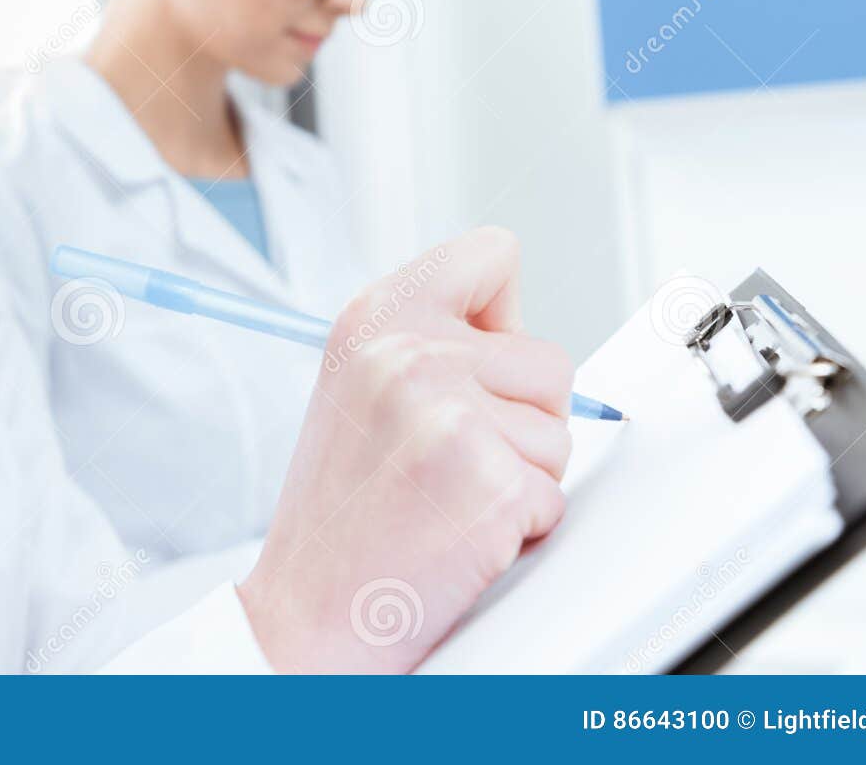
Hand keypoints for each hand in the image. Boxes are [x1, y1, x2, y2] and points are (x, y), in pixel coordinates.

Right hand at [237, 227, 573, 672]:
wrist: (305, 612)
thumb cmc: (339, 511)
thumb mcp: (358, 386)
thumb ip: (430, 342)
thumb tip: (517, 333)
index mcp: (375, 316)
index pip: (492, 254)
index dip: (499, 317)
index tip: (476, 361)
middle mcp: (410, 353)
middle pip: (549, 360)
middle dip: (519, 418)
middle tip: (446, 460)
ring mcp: (452, 415)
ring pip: (559, 434)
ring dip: (519, 476)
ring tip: (445, 499)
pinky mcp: (492, 483)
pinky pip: (554, 497)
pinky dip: (519, 528)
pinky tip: (456, 534)